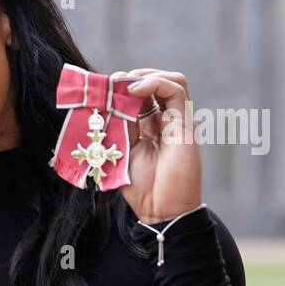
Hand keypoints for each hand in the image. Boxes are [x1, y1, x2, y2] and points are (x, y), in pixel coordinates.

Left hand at [118, 68, 202, 223]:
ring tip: (122, 83)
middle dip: (129, 78)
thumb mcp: (119, 150)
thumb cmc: (140, 187)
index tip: (99, 90)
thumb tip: (103, 103)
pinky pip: (176, 89)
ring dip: (143, 76)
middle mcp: (165, 120)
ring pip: (169, 80)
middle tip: (108, 83)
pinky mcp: (185, 124)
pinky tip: (134, 90)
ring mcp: (177, 120)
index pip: (138, 95)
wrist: (160, 209)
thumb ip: (115, 127)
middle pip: (153, 83)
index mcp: (149, 126)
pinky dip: (155, 82)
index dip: (120, 88)